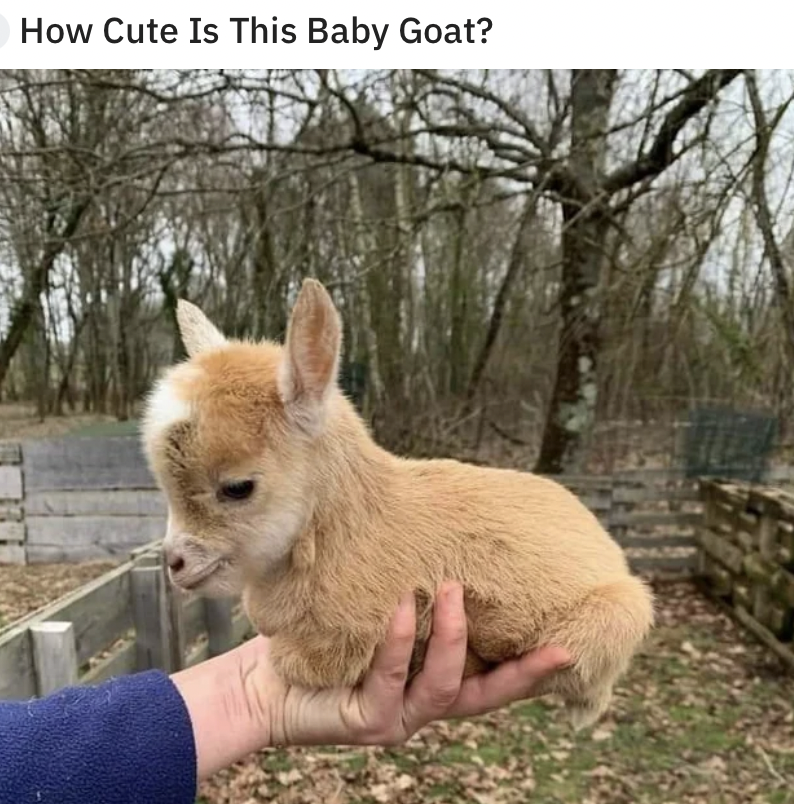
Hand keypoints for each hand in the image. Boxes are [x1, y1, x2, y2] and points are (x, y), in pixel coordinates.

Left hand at [173, 581, 570, 778]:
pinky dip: (399, 641)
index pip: (495, 679)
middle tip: (555, 642)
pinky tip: (401, 607)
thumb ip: (415, 599)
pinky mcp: (366, 719)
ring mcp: (398, 717)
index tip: (569, 644)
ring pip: (445, 687)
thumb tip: (442, 542)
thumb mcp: (382, 616)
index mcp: (434, 683)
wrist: (264, 681)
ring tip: (454, 590)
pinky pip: (390, 679)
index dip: (532, 666)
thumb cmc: (328, 640)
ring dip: (454, 638)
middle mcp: (423, 706)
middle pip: (487, 696)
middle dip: (522, 671)